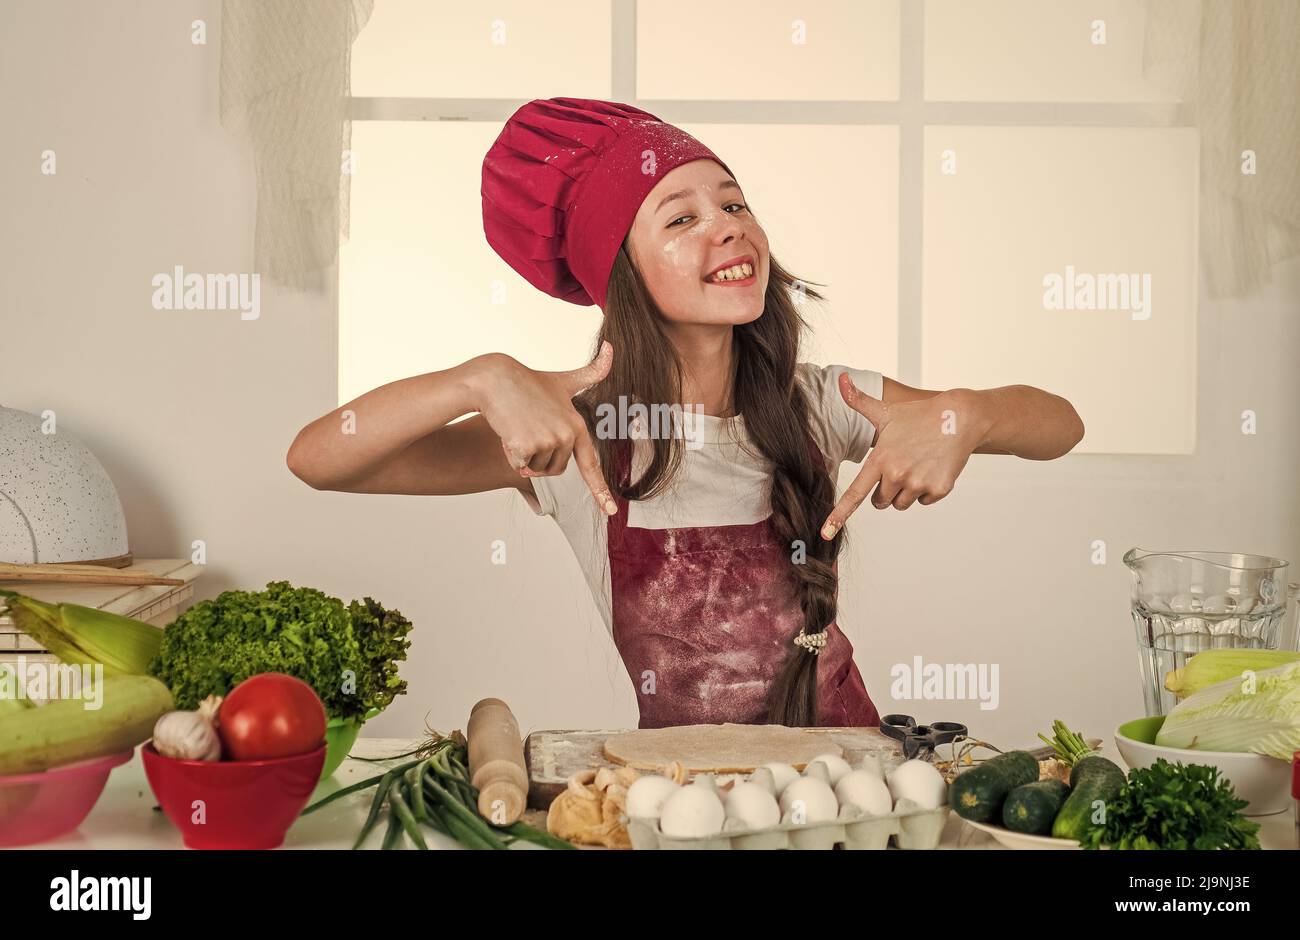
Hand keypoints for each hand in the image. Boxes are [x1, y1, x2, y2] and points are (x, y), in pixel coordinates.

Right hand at [472, 341, 617, 514]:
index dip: (600, 490)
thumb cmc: (528, 381)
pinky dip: (510, 453)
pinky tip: (508, 430)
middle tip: (529, 430)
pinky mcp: (526, 446)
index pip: (591, 463)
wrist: (496, 379)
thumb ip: (592, 370)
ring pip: (535, 469)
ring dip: (524, 455)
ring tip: (519, 427)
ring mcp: (547, 441)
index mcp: (577, 425)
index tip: (610, 511)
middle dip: (539, 457)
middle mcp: (566, 435)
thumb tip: (613, 347)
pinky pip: (518, 465)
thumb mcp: (564, 379)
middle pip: (555, 469)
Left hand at [819, 374, 982, 537]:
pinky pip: (924, 502)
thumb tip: (840, 379)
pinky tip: (932, 468)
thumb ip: (858, 401)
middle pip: (880, 503)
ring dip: (905, 491)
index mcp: (880, 459)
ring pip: (901, 503)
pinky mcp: (939, 489)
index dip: (838, 515)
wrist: (959, 417)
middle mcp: (897, 474)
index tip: (826, 532)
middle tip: (899, 466)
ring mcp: (919, 483)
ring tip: (916, 465)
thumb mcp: (886, 411)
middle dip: (885, 490)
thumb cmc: (918, 416)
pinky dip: (927, 491)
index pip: (854, 494)